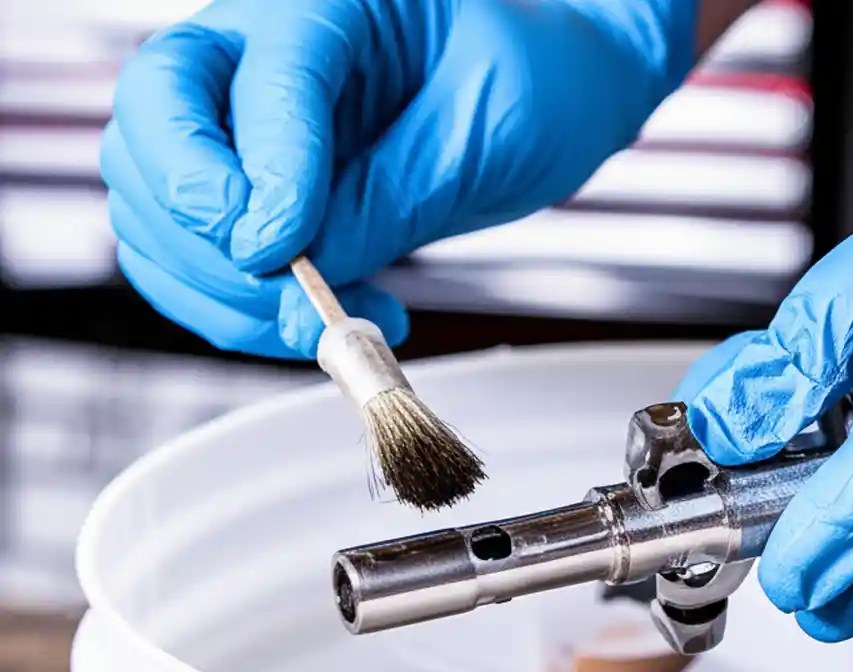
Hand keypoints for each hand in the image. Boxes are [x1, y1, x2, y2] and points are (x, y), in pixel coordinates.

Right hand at [102, 0, 695, 357]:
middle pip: (153, 120)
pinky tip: (323, 321)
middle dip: (199, 223)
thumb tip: (300, 270)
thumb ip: (387, 197)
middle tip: (280, 287)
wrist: (562, 91)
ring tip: (324, 322)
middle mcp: (262, 51)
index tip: (285, 254)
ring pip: (156, 201)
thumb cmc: (539, 80)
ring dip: (217, 286)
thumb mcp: (486, 132)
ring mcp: (245, 119)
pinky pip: (198, 253)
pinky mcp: (256, 186)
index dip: (261, 174)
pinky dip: (238, 309)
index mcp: (324, 5)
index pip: (257, 80)